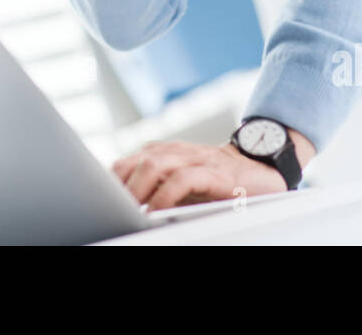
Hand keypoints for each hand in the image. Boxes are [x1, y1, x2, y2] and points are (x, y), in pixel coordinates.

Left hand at [111, 132, 312, 210]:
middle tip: (110, 207)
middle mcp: (179, 152)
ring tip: (128, 209)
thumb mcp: (184, 186)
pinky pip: (184, 178)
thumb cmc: (219, 183)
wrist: (263, 168)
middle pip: (139, 160)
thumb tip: (128, 209)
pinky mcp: (216, 173)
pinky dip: (165, 194)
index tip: (98, 199)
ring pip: (157, 163)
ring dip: (138, 187)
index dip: (112, 179)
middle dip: (121, 184)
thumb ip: (159, 190)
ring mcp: (198, 159)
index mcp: (167, 153)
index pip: (130, 161)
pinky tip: (156, 210)